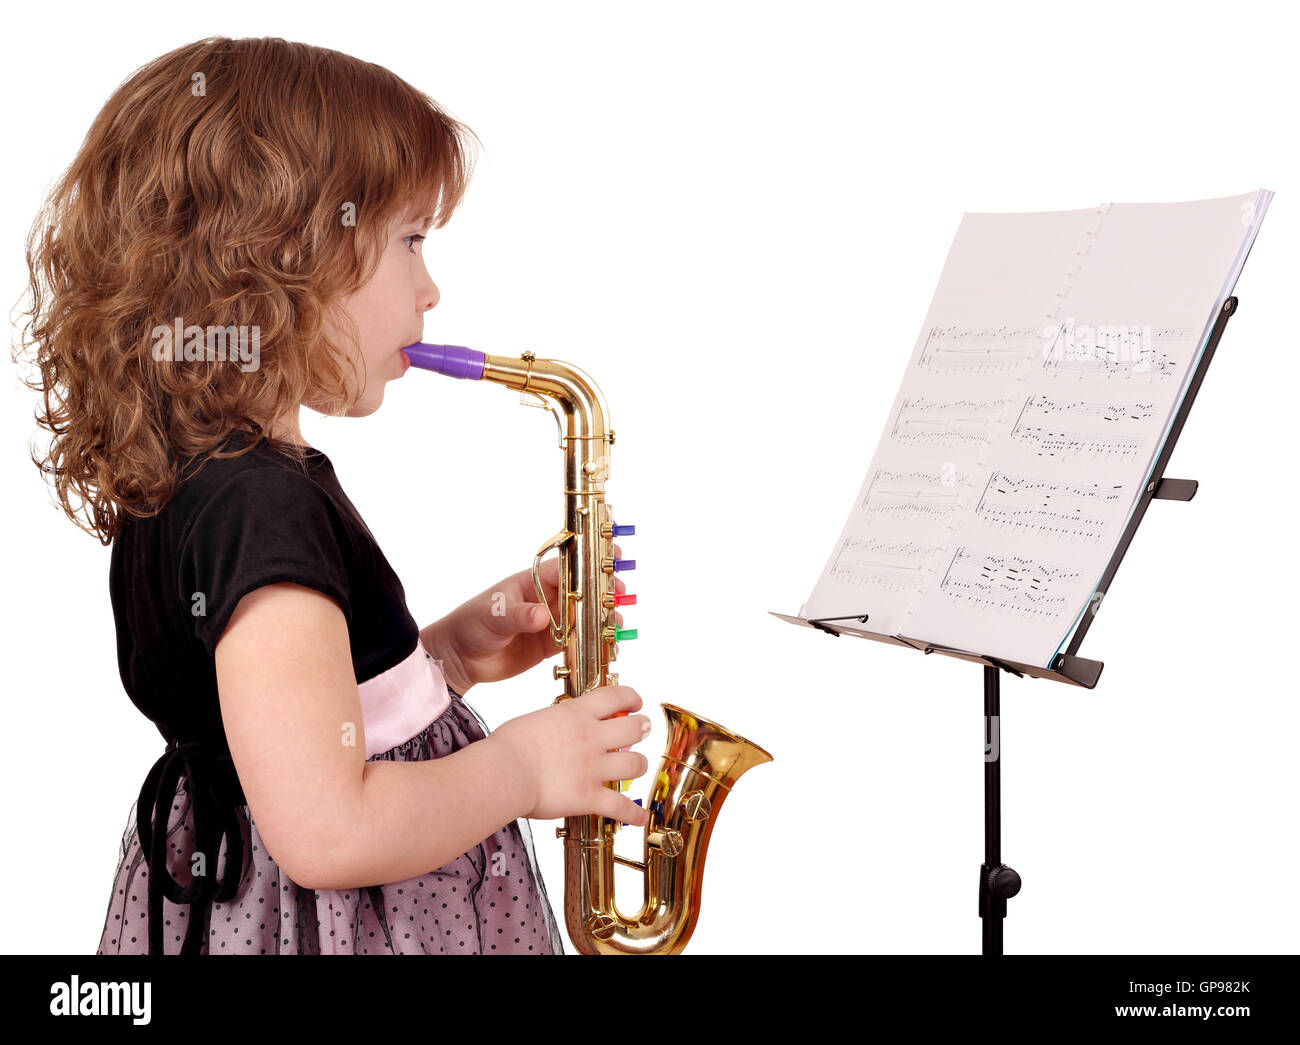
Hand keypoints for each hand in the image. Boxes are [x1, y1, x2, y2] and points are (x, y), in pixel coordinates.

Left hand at [421, 545, 627, 690]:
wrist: (459, 658)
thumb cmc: (470, 625)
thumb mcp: (492, 616)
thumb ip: (518, 615)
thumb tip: (541, 616)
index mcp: (531, 582)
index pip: (566, 568)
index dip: (589, 564)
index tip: (611, 559)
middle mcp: (545, 599)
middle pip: (581, 591)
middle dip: (603, 592)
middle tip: (620, 596)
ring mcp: (550, 622)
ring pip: (583, 617)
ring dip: (601, 619)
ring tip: (616, 625)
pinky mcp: (550, 645)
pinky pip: (577, 641)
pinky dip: (592, 643)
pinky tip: (606, 646)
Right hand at [491, 685, 651, 824]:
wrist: (504, 771)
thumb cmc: (508, 746)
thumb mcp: (536, 719)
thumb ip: (555, 722)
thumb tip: (555, 728)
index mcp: (576, 714)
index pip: (615, 696)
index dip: (631, 697)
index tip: (635, 702)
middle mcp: (591, 737)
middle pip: (635, 728)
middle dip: (642, 728)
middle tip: (643, 729)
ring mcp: (594, 767)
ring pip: (635, 764)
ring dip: (639, 765)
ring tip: (637, 766)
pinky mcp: (589, 796)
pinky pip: (621, 806)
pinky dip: (633, 814)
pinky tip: (640, 817)